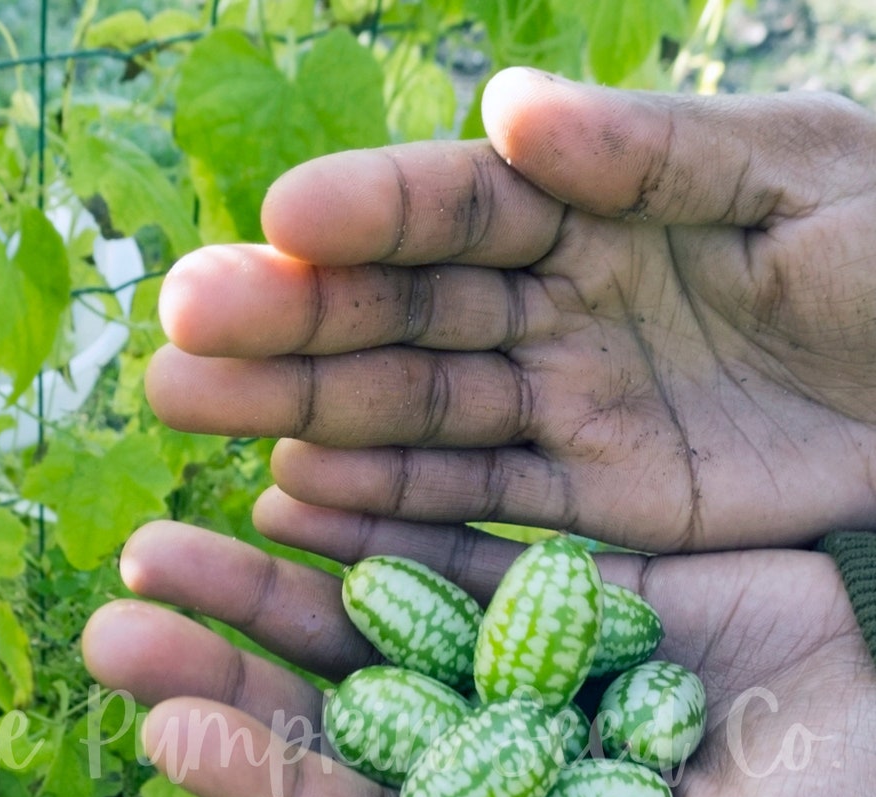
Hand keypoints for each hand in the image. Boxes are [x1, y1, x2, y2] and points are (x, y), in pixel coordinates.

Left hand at [82, 491, 875, 796]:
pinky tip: (288, 484)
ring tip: (165, 545)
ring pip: (359, 615)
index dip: (262, 780)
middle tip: (121, 622)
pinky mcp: (548, 575)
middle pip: (326, 709)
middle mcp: (477, 742)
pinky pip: (440, 536)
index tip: (171, 727)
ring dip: (263, 581)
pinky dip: (368, 513)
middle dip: (224, 665)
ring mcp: (504, 652)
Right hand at [150, 68, 875, 551]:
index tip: (276, 225)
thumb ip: (654, 151)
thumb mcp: (803, 176)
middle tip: (176, 337)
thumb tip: (508, 109)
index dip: (369, 212)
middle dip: (289, 323)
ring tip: (197, 411)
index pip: (459, 204)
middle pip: (402, 314)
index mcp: (594, 204)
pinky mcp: (588, 503)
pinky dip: (386, 505)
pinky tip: (296, 498)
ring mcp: (561, 409)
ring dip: (305, 414)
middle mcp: (551, 307)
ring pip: (413, 413)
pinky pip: (474, 505)